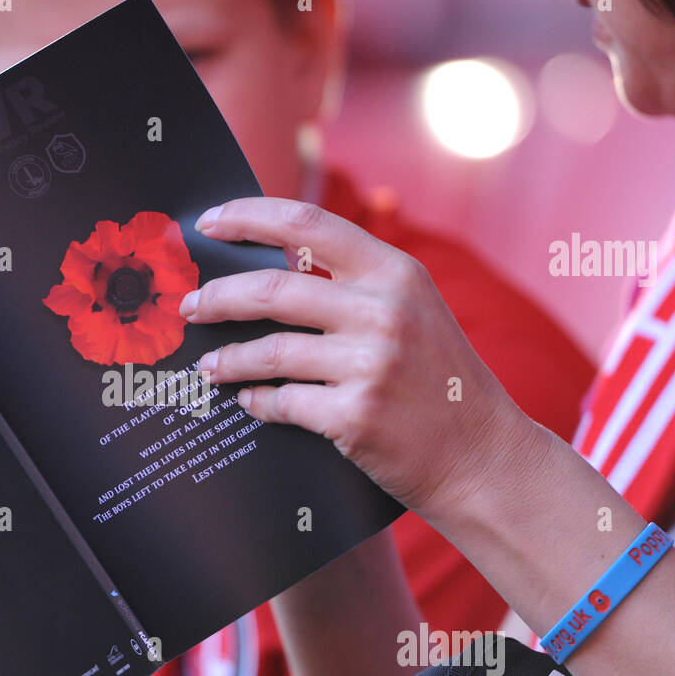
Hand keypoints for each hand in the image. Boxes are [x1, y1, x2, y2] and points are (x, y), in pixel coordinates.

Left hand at [181, 197, 537, 524]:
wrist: (484, 457)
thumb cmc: (441, 384)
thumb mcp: (415, 312)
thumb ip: (356, 286)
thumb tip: (267, 275)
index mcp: (396, 272)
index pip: (306, 224)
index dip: (248, 217)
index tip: (209, 224)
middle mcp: (384, 310)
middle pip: (271, 289)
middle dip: (217, 297)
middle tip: (190, 307)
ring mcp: (371, 364)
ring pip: (268, 351)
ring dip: (228, 359)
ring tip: (209, 365)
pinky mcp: (355, 415)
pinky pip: (281, 402)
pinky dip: (257, 402)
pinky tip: (249, 402)